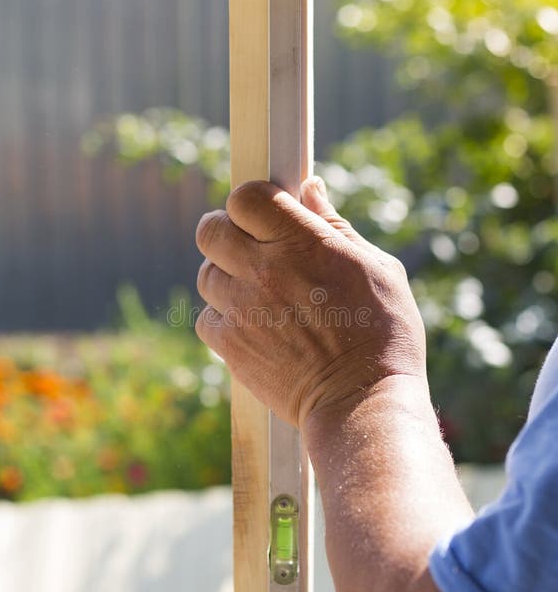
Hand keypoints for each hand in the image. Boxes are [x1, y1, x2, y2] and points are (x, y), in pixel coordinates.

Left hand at [195, 177, 426, 427]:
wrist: (363, 403)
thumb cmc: (385, 334)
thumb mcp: (378, 269)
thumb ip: (336, 225)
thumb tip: (310, 188)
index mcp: (303, 242)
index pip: (246, 196)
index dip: (252, 200)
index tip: (266, 214)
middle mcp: (265, 270)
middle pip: (210, 229)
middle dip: (227, 232)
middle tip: (250, 248)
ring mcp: (243, 309)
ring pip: (206, 274)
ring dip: (225, 277)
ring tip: (257, 293)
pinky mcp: (231, 347)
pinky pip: (206, 318)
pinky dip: (223, 319)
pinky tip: (251, 326)